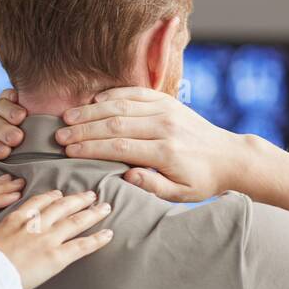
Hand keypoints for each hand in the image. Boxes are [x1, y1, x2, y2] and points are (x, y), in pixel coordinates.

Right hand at [0, 190, 113, 288]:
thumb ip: (4, 235)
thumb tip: (7, 242)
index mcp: (16, 219)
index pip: (38, 203)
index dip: (51, 197)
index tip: (59, 194)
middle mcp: (35, 225)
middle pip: (61, 207)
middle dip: (77, 200)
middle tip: (90, 194)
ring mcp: (48, 239)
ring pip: (76, 221)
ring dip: (93, 212)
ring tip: (105, 207)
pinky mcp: (57, 256)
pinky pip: (82, 245)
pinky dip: (97, 239)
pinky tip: (109, 234)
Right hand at [53, 86, 249, 201]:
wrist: (229, 156)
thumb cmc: (201, 180)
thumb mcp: (180, 195)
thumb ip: (151, 186)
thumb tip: (126, 175)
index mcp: (166, 152)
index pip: (119, 147)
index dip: (90, 148)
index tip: (68, 151)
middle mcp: (165, 126)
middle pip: (115, 123)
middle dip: (83, 129)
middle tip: (59, 134)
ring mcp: (166, 109)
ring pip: (121, 105)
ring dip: (91, 111)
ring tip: (68, 117)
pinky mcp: (167, 100)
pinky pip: (135, 93)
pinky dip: (112, 95)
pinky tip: (93, 102)